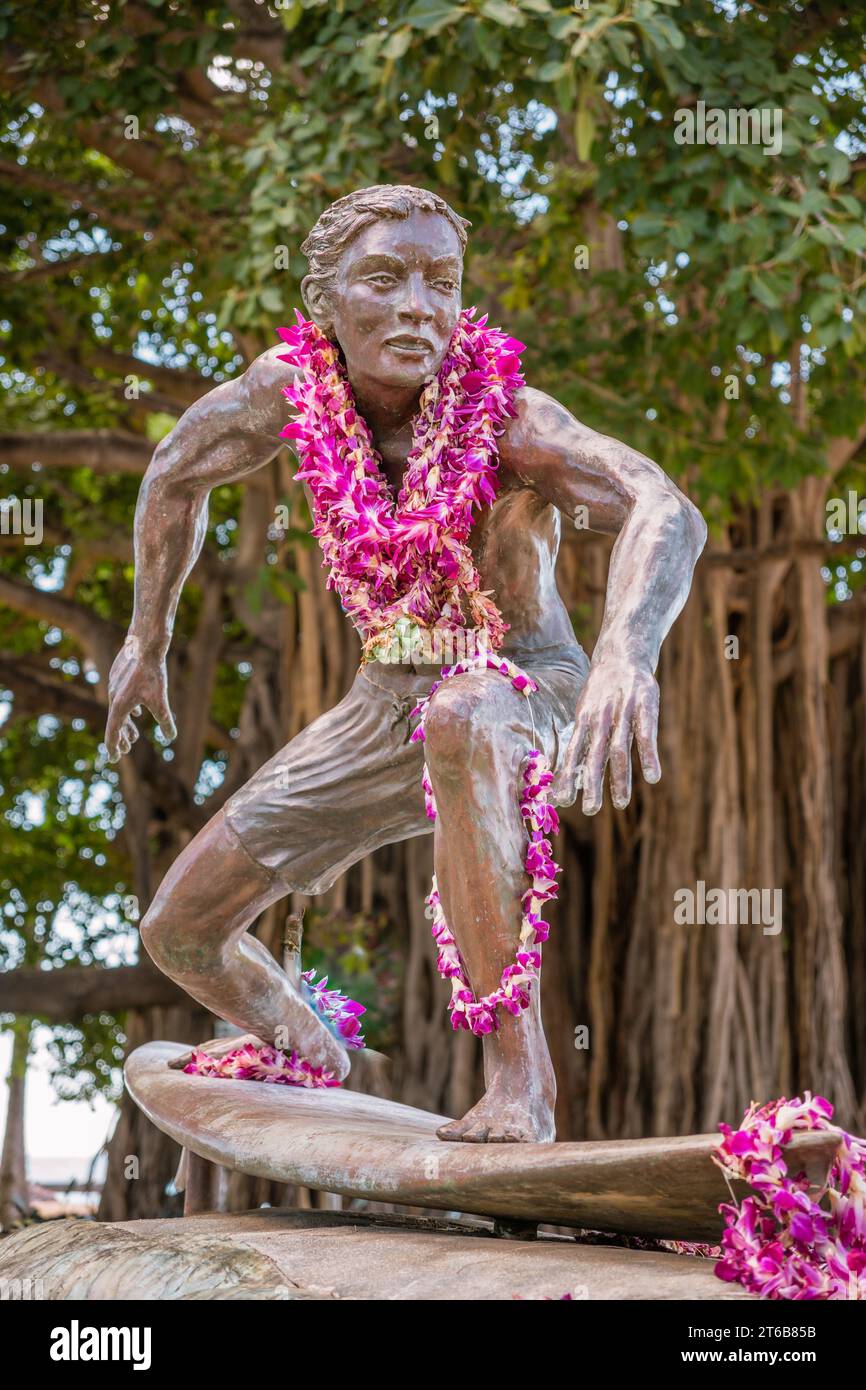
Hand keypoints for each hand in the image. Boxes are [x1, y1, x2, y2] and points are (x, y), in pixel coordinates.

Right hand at [104, 634, 175, 761]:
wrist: (144, 644)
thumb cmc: (152, 673)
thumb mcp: (160, 700)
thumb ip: (165, 720)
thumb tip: (171, 737)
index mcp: (119, 706)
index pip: (113, 733)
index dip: (114, 747)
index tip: (115, 759)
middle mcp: (113, 697)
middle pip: (115, 724)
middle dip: (121, 739)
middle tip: (126, 750)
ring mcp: (114, 686)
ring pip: (119, 711)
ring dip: (126, 725)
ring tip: (134, 736)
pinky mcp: (118, 677)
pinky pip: (120, 698)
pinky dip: (128, 710)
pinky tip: (137, 713)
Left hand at [552, 654, 660, 813]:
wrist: (623, 651)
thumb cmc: (602, 689)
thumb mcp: (585, 708)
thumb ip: (582, 737)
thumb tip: (570, 769)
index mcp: (583, 719)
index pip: (573, 751)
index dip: (567, 775)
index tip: (561, 801)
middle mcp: (600, 717)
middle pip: (594, 755)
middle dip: (591, 784)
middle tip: (589, 811)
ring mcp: (622, 711)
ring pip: (620, 749)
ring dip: (620, 778)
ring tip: (621, 804)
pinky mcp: (645, 704)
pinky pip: (647, 734)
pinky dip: (649, 756)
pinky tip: (653, 777)